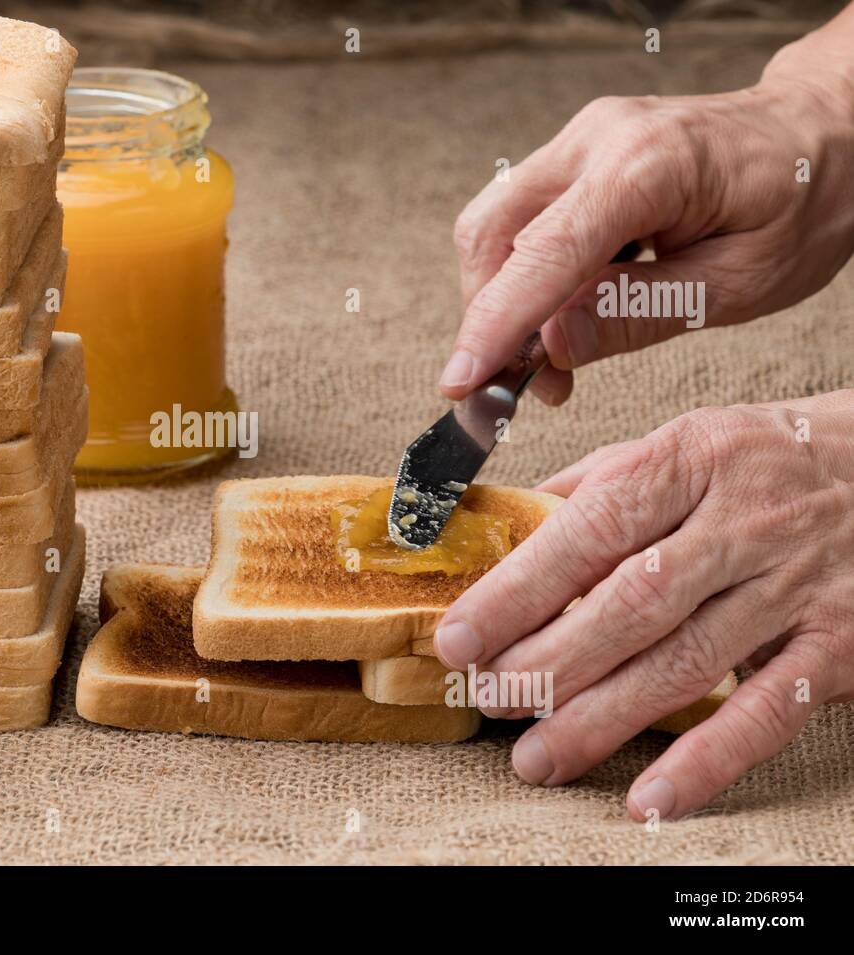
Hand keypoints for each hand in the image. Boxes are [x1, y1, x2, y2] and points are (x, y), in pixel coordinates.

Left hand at [432, 392, 853, 819]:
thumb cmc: (756, 461)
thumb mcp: (676, 444)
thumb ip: (591, 489)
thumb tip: (501, 531)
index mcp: (686, 462)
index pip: (587, 533)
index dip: (516, 592)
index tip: (458, 638)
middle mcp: (740, 524)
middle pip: (632, 605)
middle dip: (548, 662)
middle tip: (490, 699)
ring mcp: (792, 587)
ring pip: (685, 663)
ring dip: (601, 719)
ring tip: (535, 757)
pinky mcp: (834, 644)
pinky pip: (765, 712)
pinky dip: (706, 761)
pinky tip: (649, 799)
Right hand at [443, 16, 853, 405]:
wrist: (827, 132)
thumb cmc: (803, 202)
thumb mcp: (740, 284)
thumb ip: (638, 315)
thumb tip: (551, 347)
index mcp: (650, 167)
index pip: (544, 253)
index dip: (494, 323)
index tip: (460, 382)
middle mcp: (599, 139)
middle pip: (492, 234)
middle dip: (490, 318)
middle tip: (524, 385)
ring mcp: (581, 141)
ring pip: (493, 228)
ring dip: (502, 302)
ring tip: (549, 360)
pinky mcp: (576, 156)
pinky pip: (519, 220)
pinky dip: (522, 278)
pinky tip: (560, 315)